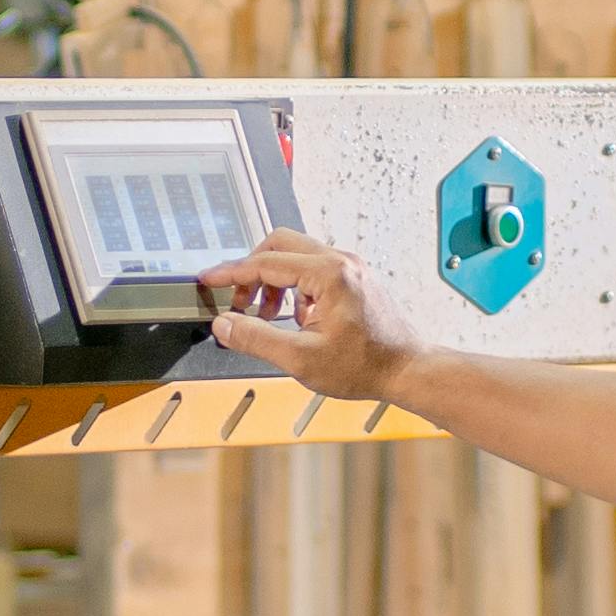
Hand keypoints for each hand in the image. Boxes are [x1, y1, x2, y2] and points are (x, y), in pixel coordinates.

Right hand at [203, 230, 408, 408]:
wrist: (406, 370)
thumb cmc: (366, 366)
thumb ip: (256, 338)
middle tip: (237, 302)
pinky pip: (311, 269)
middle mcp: (340, 262)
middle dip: (251, 272)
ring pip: (295, 256)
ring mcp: (349, 268)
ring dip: (272, 281)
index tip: (208, 280)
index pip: (265, 263)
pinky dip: (293, 288)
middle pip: (279, 245)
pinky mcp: (353, 278)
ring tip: (265, 317)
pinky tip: (294, 319)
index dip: (231, 273)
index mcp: (328, 274)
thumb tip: (225, 325)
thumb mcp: (301, 358)